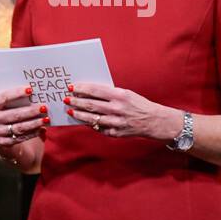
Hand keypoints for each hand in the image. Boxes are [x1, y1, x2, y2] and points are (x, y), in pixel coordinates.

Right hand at [0, 84, 48, 152]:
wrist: (2, 139)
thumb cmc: (9, 118)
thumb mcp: (9, 108)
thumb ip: (18, 102)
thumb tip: (37, 95)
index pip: (3, 98)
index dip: (16, 93)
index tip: (30, 89)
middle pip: (13, 114)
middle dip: (30, 111)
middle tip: (44, 107)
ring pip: (18, 127)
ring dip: (34, 123)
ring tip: (46, 119)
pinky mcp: (1, 144)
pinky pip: (19, 138)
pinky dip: (32, 133)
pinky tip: (41, 129)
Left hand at [64, 82, 178, 139]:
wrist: (154, 121)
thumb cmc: (138, 104)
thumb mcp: (127, 94)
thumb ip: (109, 93)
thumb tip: (88, 91)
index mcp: (120, 96)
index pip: (96, 90)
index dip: (82, 89)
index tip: (72, 87)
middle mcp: (117, 109)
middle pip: (91, 104)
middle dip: (76, 101)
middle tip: (66, 98)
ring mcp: (116, 122)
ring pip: (92, 118)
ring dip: (79, 114)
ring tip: (70, 110)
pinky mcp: (115, 133)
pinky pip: (98, 128)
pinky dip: (89, 124)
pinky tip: (82, 120)